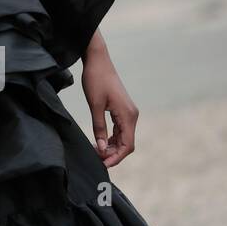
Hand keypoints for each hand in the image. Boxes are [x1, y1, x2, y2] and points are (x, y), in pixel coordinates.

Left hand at [82, 49, 139, 167]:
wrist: (98, 61)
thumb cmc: (95, 80)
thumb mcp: (94, 105)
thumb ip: (98, 128)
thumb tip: (101, 148)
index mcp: (128, 115)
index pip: (127, 145)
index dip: (116, 157)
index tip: (103, 164)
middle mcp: (132, 115)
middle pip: (126, 143)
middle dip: (113, 153)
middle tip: (96, 158)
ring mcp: (128, 112)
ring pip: (123, 137)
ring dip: (112, 146)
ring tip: (96, 151)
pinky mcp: (122, 109)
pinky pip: (120, 129)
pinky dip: (112, 137)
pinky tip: (100, 141)